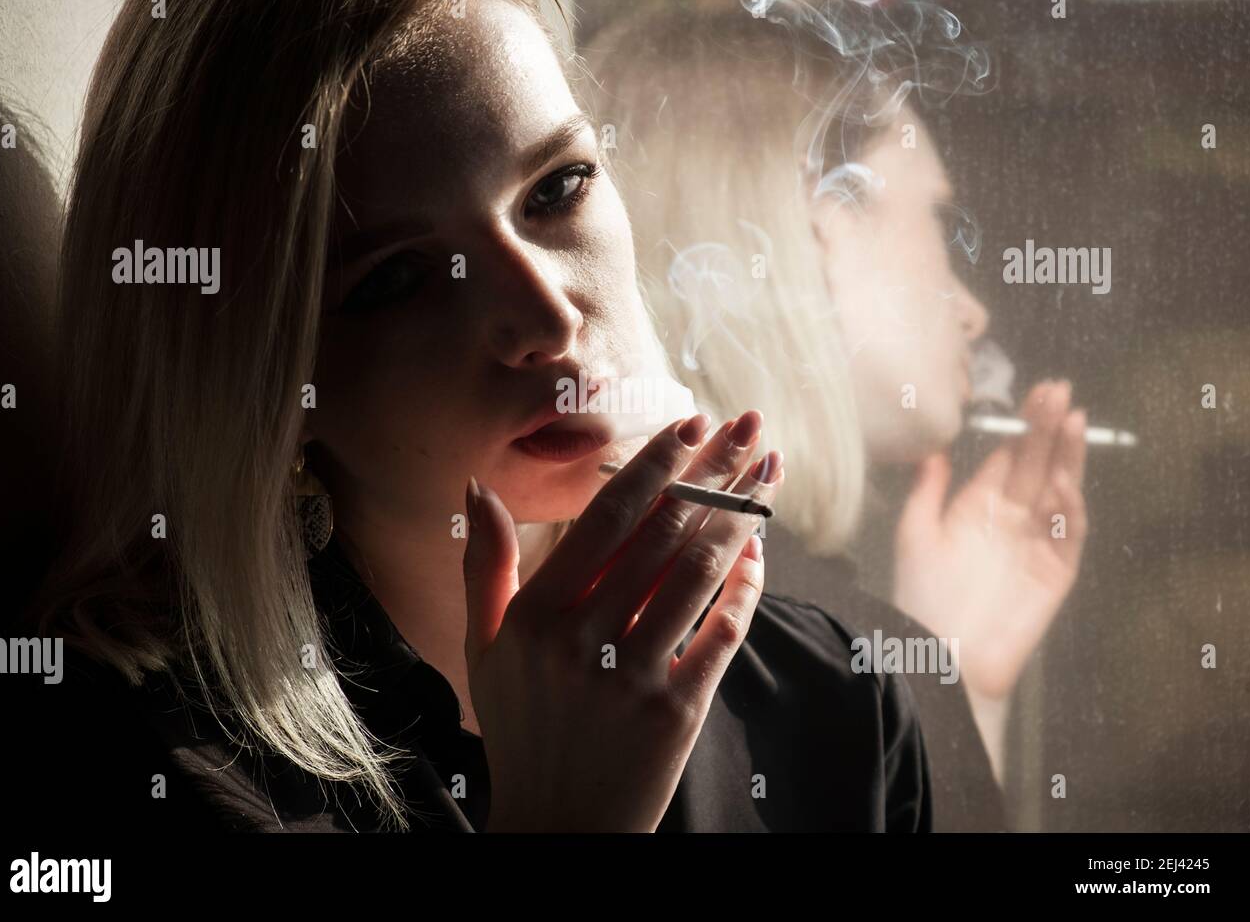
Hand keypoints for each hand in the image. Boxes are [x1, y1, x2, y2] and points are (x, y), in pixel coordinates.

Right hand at [463, 410, 784, 831]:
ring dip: (742, 517)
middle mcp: (582, 639)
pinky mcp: (676, 712)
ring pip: (699, 574)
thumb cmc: (519, 729)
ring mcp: (632, 677)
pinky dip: (746, 591)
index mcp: (535, 616)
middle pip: (662, 534)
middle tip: (750, 428)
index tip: (693, 422)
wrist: (558, 827)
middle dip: (713, 472)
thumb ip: (485, 565)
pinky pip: (722, 635)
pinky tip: (760, 554)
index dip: (655, 465)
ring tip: (770, 473)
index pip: (606, 519)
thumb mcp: (483, 648)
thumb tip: (479, 487)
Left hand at [893, 381, 1088, 703]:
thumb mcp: (914, 534)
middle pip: (1037, 465)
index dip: (1020, 427)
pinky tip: (1063, 479)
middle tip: (1060, 389)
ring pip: (1059, 490)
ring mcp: (1036, 543)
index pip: (1007, 459)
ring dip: (1068, 456)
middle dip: (1049, 428)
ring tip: (1075, 418)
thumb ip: (926, 490)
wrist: (941, 652)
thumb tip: (932, 448)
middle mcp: (1011, 519)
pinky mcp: (1056, 572)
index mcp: (977, 507)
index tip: (1033, 393)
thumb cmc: (921, 595)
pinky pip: (1067, 533)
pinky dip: (1069, 507)